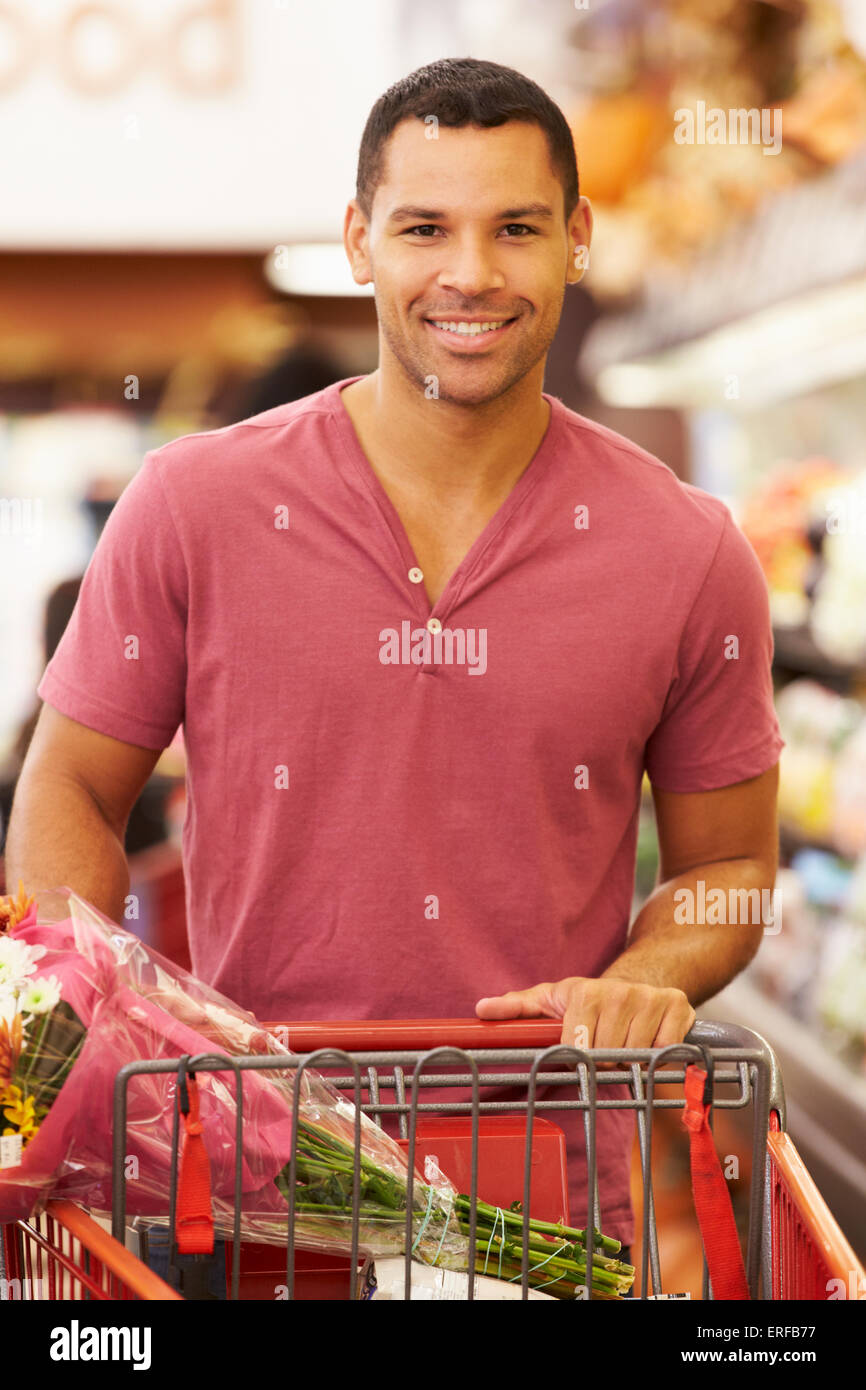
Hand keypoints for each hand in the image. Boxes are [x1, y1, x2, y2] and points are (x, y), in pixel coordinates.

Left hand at [475, 977, 694, 1052]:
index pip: (580, 1046)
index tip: (578, 1051)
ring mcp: (652, 999)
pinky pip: (667, 1050)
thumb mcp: (551, 999)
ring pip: (637, 1056)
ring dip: (629, 1060)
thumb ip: (517, 1008)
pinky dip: (657, 1055)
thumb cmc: (588, 999)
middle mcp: (622, 992)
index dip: (578, 1057)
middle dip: (603, 1061)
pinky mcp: (679, 1007)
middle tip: (603, 1048)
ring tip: (623, 1043)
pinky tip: (647, 1041)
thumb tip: (481, 1010)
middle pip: (608, 1056)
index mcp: (587, 992)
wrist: (639, 980)